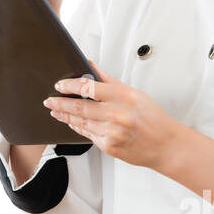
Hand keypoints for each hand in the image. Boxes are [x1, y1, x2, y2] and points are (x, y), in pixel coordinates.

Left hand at [42, 62, 180, 171]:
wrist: (164, 144)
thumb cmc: (152, 117)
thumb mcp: (134, 93)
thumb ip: (109, 81)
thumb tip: (91, 67)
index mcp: (123, 97)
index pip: (88, 87)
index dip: (70, 86)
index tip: (60, 85)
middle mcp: (117, 115)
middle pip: (79, 107)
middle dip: (60, 103)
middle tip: (49, 100)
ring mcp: (112, 132)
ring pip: (80, 122)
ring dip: (65, 116)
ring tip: (55, 111)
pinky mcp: (109, 146)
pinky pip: (88, 134)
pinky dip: (78, 127)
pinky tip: (72, 122)